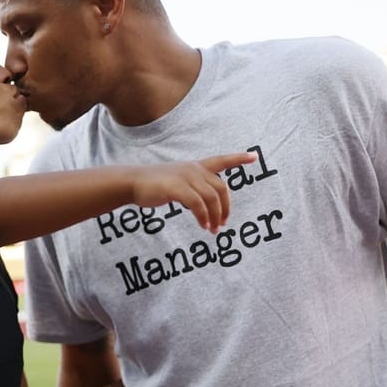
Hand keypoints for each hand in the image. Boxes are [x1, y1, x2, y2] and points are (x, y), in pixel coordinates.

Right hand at [131, 152, 255, 232]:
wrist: (132, 182)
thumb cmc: (154, 185)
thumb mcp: (177, 182)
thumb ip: (193, 189)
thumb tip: (205, 205)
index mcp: (195, 167)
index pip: (221, 160)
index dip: (238, 159)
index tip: (254, 157)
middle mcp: (193, 169)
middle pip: (221, 188)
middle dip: (226, 207)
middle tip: (222, 224)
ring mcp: (185, 177)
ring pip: (212, 198)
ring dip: (215, 216)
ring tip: (212, 229)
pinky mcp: (176, 188)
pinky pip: (198, 205)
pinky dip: (203, 217)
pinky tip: (203, 225)